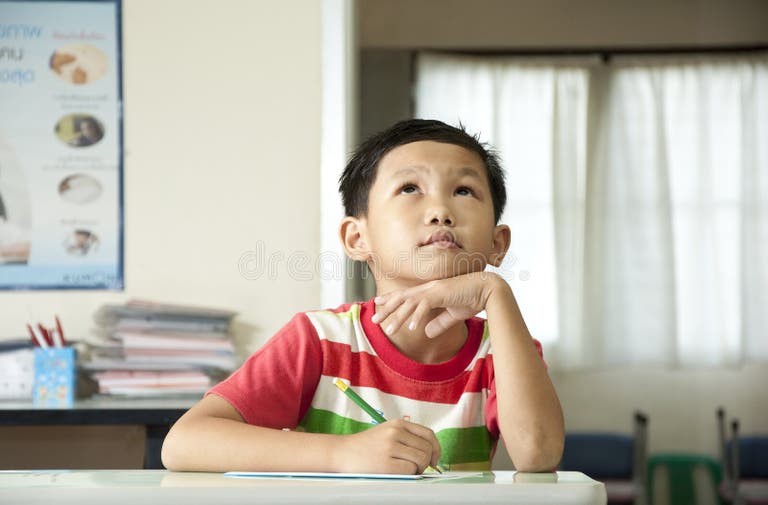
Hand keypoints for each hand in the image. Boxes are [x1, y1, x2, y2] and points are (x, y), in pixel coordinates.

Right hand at [335, 419, 440, 473]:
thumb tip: (432, 454)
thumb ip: (407, 437)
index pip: (428, 434)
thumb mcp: (387, 432)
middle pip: (427, 449)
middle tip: (416, 468)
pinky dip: (408, 474)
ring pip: (421, 460)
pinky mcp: (387, 463)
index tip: (434, 459)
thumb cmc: (366, 446)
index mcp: (398, 423)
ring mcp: (391, 447)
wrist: (341, 452)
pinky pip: (410, 471)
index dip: (436, 448)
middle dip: (426, 462)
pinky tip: (397, 473)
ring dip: (417, 469)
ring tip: (405, 470)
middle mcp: (396, 432)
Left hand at [372, 272, 505, 338]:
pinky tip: (411, 328)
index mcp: (430, 291)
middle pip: (402, 298)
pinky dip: (417, 316)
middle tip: (373, 320)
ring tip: (388, 330)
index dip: (391, 299)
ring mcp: (434, 290)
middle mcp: (428, 289)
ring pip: (409, 303)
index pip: (406, 295)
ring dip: (398, 317)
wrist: (488, 290)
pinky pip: (425, 306)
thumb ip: (439, 323)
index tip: (378, 304)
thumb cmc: (472, 299)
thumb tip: (426, 333)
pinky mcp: (441, 294)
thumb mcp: (452, 315)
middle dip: (387, 309)